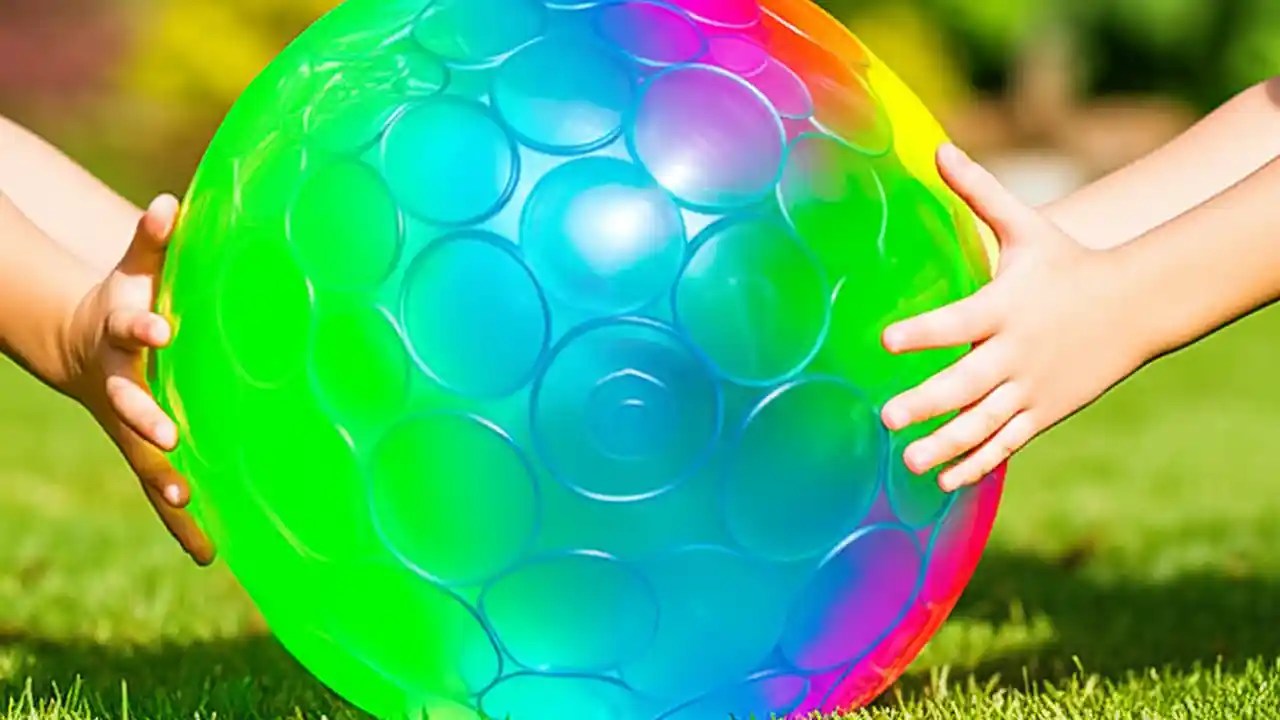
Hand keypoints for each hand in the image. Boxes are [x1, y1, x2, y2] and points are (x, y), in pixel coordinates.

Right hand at [64, 195, 214, 564]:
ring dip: (166, 487)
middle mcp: (121, 387)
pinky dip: (182, 522)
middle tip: (171, 440)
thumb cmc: (125, 300)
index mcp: (123, 337)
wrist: (83, 345)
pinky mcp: (140, 452)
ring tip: (194, 514)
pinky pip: (158, 489)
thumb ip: (152, 241)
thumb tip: (170, 203)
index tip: (163, 331)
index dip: (145, 330)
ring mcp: (127, 425)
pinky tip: (210, 555)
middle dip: (149, 423)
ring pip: (144, 461)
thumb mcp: (134, 269)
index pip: (133, 330)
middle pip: (131, 406)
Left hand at [879, 144, 1148, 490]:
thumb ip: (978, 193)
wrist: (1134, 305)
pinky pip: (1008, 442)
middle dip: (928, 402)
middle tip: (886, 417)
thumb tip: (937, 148)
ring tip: (909, 460)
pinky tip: (944, 479)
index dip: (923, 331)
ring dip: (948, 444)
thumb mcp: (1025, 226)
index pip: (957, 321)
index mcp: (1005, 306)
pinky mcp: (1043, 411)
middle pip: (967, 382)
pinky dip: (979, 463)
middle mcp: (1016, 351)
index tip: (885, 340)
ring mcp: (1031, 387)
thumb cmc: (1067, 262)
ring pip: (985, 422)